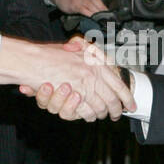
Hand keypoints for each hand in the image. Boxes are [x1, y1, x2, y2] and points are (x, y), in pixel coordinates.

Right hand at [0, 35, 132, 120]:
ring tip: (101, 115)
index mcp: (96, 62)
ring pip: (101, 107)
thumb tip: (97, 54)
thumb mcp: (73, 48)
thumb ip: (86, 52)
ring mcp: (85, 85)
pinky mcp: (76, 96)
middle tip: (117, 115)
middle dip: (116, 110)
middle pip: (112, 99)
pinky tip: (88, 116)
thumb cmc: (48, 54)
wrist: (32, 60)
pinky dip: (88, 116)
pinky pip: (87, 112)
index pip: (118, 82)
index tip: (131, 104)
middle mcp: (93, 73)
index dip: (126, 96)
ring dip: (101, 114)